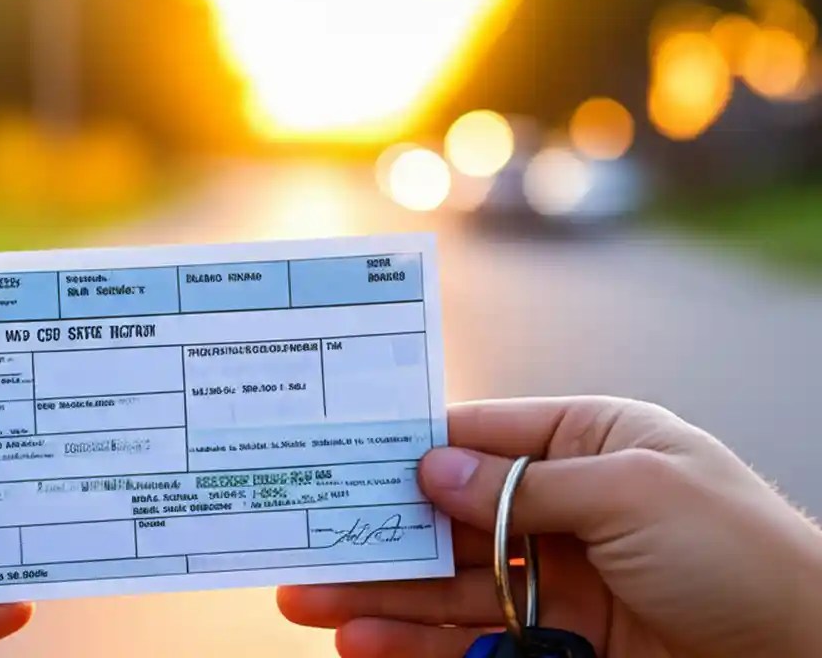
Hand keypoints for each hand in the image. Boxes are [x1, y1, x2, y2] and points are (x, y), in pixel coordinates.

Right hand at [278, 397, 821, 657]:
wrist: (817, 657)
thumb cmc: (745, 552)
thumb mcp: (634, 492)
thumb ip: (524, 485)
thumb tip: (430, 468)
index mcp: (588, 441)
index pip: (477, 437)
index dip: (404, 447)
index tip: (334, 457)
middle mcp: (563, 505)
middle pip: (446, 516)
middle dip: (374, 532)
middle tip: (302, 546)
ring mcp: (557, 577)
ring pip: (447, 583)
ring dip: (378, 595)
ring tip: (308, 603)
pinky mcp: (559, 643)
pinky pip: (473, 638)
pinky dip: (417, 642)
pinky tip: (366, 644)